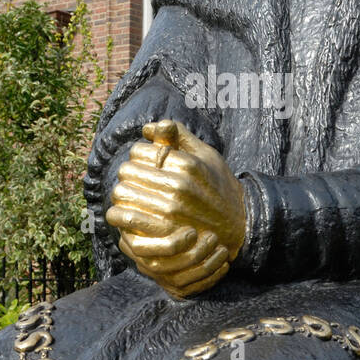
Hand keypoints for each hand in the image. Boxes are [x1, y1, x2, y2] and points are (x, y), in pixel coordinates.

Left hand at [105, 120, 246, 296]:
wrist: (237, 223)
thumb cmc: (219, 184)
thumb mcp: (205, 153)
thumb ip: (178, 134)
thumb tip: (148, 128)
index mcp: (186, 164)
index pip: (138, 151)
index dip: (139, 155)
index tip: (147, 163)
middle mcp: (178, 186)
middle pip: (126, 171)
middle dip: (128, 173)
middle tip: (137, 180)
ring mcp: (170, 211)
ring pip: (121, 193)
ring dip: (123, 193)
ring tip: (133, 195)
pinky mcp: (164, 232)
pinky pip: (126, 217)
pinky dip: (122, 213)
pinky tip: (132, 212)